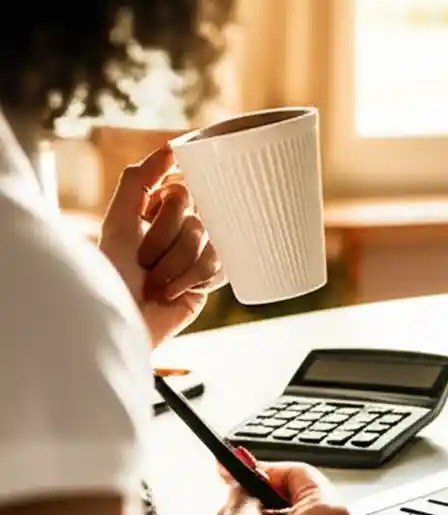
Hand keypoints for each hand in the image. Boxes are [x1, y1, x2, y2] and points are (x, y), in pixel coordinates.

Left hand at [98, 145, 226, 346]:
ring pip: (207, 243)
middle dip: (165, 243)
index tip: (151, 222)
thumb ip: (138, 179)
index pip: (182, 191)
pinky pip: (218, 266)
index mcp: (159, 209)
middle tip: (144, 262)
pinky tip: (174, 291)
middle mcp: (182, 227)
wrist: (126, 320)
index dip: (168, 212)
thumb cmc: (114, 273)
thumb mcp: (118, 221)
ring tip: (155, 284)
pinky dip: (190, 281)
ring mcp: (201, 251)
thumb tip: (171, 147)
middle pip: (195, 218)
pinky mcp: (213, 276)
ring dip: (174, 268)